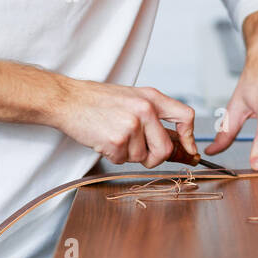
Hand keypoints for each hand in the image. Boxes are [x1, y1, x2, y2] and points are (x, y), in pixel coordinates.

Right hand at [53, 77, 196, 167]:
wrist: (68, 100)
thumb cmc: (98, 100)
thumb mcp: (132, 97)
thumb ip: (153, 114)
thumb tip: (174, 141)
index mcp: (152, 98)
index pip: (185, 116)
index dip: (189, 137)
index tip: (189, 149)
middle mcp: (145, 110)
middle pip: (165, 149)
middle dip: (155, 158)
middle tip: (141, 154)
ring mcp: (131, 125)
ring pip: (142, 158)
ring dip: (128, 154)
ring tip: (114, 136)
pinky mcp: (117, 140)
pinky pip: (123, 160)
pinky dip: (114, 156)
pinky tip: (104, 140)